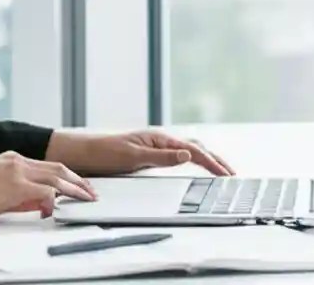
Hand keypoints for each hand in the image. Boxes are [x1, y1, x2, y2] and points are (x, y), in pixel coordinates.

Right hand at [0, 150, 97, 220]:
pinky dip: (55, 200)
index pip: (48, 165)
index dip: (67, 176)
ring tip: (86, 199)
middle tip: (91, 192)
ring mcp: (17, 171)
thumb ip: (21, 194)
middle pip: (58, 168)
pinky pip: (45, 191)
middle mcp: (17, 161)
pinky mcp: (15, 185)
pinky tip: (57, 209)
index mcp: (13, 158)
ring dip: (75, 189)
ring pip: (56, 177)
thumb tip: (42, 202)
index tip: (79, 185)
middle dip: (78, 181)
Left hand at [45, 130, 234, 176]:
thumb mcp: (132, 157)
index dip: (211, 163)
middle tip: (232, 173)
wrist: (81, 152)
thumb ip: (161, 157)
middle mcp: (159, 140)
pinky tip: (196, 164)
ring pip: (188, 149)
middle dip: (215, 159)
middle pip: (195, 147)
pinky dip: (193, 158)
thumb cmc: (103, 153)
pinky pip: (178, 154)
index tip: (226, 174)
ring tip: (221, 169)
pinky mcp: (149, 153)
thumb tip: (187, 154)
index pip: (193, 150)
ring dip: (207, 157)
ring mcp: (155, 146)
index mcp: (158, 139)